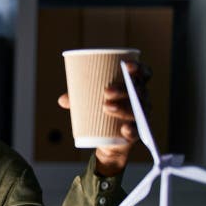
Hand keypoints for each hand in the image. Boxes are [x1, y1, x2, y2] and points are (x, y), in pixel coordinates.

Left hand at [57, 61, 151, 176]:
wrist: (106, 140)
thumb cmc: (100, 113)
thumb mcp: (89, 104)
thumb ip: (77, 100)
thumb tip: (62, 100)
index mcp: (133, 88)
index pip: (143, 75)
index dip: (138, 68)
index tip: (126, 65)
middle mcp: (141, 101)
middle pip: (138, 91)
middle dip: (123, 89)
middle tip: (107, 91)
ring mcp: (140, 117)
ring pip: (137, 110)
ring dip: (123, 108)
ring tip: (106, 107)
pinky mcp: (136, 133)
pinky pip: (136, 131)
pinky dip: (131, 130)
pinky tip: (125, 129)